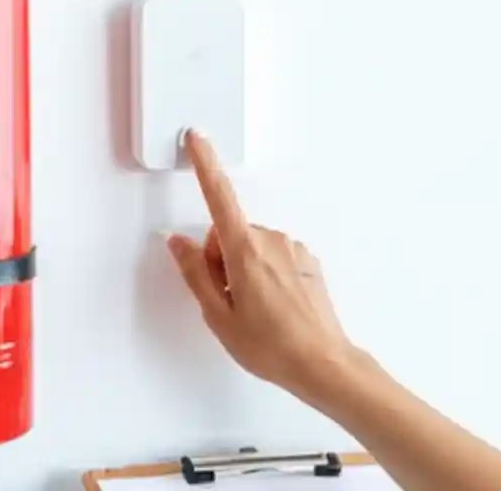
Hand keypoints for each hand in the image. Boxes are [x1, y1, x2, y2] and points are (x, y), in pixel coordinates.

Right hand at [167, 130, 356, 398]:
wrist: (322, 363)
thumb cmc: (270, 346)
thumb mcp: (218, 315)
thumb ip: (195, 273)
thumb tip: (178, 243)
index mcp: (245, 250)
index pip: (218, 196)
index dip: (205, 164)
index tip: (196, 138)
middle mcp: (272, 240)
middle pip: (229, 233)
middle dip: (220, 259)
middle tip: (228, 300)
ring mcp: (294, 249)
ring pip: (252, 246)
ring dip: (244, 268)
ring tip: (254, 309)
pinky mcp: (308, 261)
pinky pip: (275, 256)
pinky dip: (267, 274)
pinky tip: (273, 307)